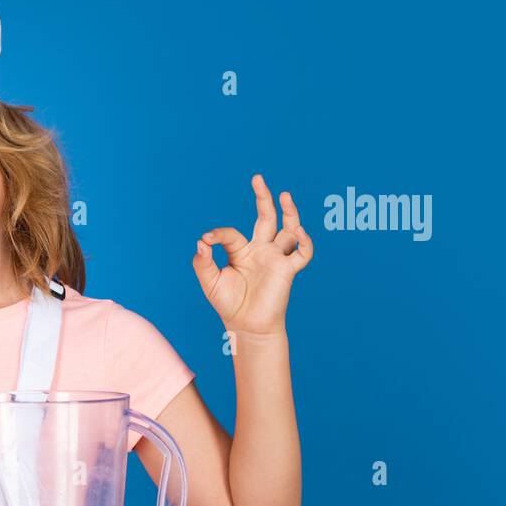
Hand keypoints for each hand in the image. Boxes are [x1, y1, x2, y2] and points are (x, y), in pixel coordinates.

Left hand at [192, 174, 313, 335]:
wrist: (246, 326)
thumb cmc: (228, 305)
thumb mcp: (210, 282)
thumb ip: (202, 262)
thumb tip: (201, 241)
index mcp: (241, 252)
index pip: (231, 234)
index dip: (218, 234)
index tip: (206, 240)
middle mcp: (261, 251)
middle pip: (266, 218)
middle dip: (263, 198)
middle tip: (257, 179)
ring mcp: (276, 259)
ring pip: (288, 230)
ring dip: (289, 213)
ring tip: (284, 195)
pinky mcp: (288, 271)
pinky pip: (302, 253)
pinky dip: (304, 242)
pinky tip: (298, 231)